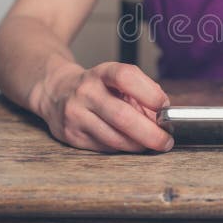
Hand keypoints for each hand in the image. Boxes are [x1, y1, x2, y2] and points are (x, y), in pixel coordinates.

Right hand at [37, 61, 173, 153]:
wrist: (56, 92)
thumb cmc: (97, 87)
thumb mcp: (117, 80)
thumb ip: (142, 92)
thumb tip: (164, 115)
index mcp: (102, 73)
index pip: (126, 77)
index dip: (149, 93)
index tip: (164, 106)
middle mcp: (86, 92)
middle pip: (122, 116)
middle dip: (149, 133)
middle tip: (166, 141)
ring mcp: (75, 115)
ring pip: (114, 138)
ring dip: (138, 145)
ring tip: (150, 144)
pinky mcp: (71, 136)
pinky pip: (104, 148)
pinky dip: (122, 149)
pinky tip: (130, 144)